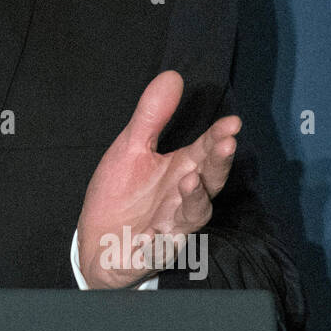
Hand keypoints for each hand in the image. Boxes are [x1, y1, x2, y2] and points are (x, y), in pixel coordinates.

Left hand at [76, 70, 240, 288]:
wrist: (97, 242)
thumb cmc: (121, 195)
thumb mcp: (131, 148)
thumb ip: (152, 116)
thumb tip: (172, 76)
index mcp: (181, 172)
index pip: (205, 152)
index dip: (218, 138)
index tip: (232, 121)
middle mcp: (182, 200)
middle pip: (208, 182)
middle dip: (217, 164)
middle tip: (225, 143)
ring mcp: (169, 229)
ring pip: (191, 217)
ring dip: (194, 200)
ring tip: (189, 181)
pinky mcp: (149, 254)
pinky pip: (158, 251)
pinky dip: (160, 244)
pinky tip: (155, 234)